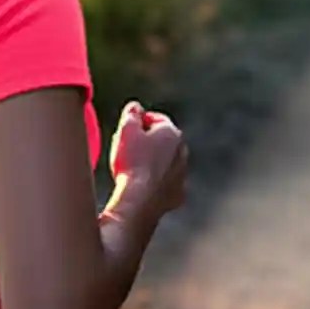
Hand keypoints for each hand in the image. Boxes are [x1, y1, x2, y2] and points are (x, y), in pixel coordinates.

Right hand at [108, 101, 188, 218]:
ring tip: (132, 170)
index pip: (156, 119)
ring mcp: (182, 175)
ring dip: (153, 163)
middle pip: (163, 141)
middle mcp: (182, 152)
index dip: (139, 122)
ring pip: (166, 163)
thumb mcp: (126, 131)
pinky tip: (142, 187)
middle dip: (147, 143)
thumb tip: (135, 107)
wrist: (139, 201)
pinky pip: (166, 185)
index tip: (126, 130)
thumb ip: (131, 114)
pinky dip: (156, 184)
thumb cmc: (132, 163)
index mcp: (172, 133)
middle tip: (127, 149)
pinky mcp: (178, 195)